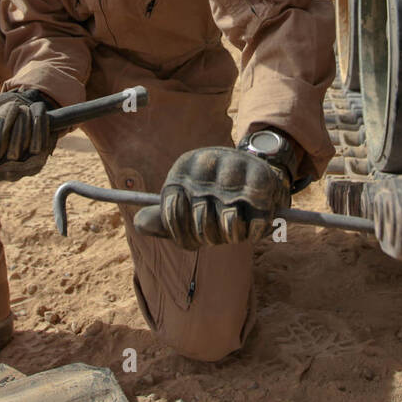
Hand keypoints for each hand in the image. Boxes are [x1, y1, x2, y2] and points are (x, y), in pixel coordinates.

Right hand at [0, 88, 63, 181]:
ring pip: (15, 143)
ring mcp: (15, 171)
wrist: (29, 104)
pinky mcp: (37, 164)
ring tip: (20, 112)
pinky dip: (36, 118)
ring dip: (19, 117)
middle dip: (0, 121)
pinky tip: (34, 115)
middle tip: (4, 111)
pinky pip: (37, 140)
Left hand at [135, 146, 289, 249]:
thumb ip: (166, 216)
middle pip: (200, 222)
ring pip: (228, 223)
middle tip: (215, 235)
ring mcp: (236, 169)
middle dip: (208, 237)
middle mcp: (208, 162)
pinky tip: (251, 225)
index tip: (192, 239)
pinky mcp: (263, 179)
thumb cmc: (215, 192)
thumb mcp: (188, 200)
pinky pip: (253, 223)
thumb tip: (139, 224)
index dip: (181, 233)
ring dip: (231, 237)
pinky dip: (253, 233)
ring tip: (234, 232)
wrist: (257, 168)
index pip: (173, 210)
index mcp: (184, 167)